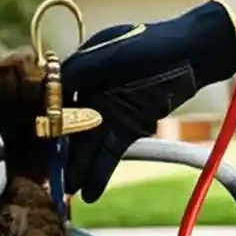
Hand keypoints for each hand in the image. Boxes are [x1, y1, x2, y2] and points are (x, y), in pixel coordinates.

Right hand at [60, 0, 235, 202]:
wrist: (196, 53)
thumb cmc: (155, 44)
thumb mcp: (115, 51)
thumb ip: (84, 67)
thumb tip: (54, 85)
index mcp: (84, 67)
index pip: (57, 96)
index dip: (47, 117)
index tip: (40, 137)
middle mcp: (93, 91)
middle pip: (71, 125)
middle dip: (60, 150)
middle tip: (49, 175)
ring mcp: (112, 111)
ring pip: (90, 143)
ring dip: (78, 167)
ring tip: (67, 191)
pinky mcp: (131, 127)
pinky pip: (111, 151)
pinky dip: (101, 171)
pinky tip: (90, 191)